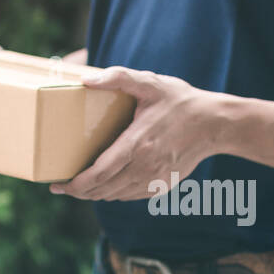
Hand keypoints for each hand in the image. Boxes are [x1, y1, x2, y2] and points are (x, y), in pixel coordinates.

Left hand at [49, 66, 224, 201]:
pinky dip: (115, 194)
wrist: (215, 123)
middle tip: (61, 187)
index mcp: (138, 143)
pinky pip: (132, 196)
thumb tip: (87, 80)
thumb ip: (118, 77)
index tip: (58, 185)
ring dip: (95, 194)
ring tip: (79, 187)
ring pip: (117, 195)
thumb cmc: (180, 101)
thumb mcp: (149, 82)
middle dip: (79, 192)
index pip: (100, 173)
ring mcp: (156, 179)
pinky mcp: (164, 184)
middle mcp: (146, 166)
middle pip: (104, 189)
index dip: (76, 184)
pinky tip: (106, 186)